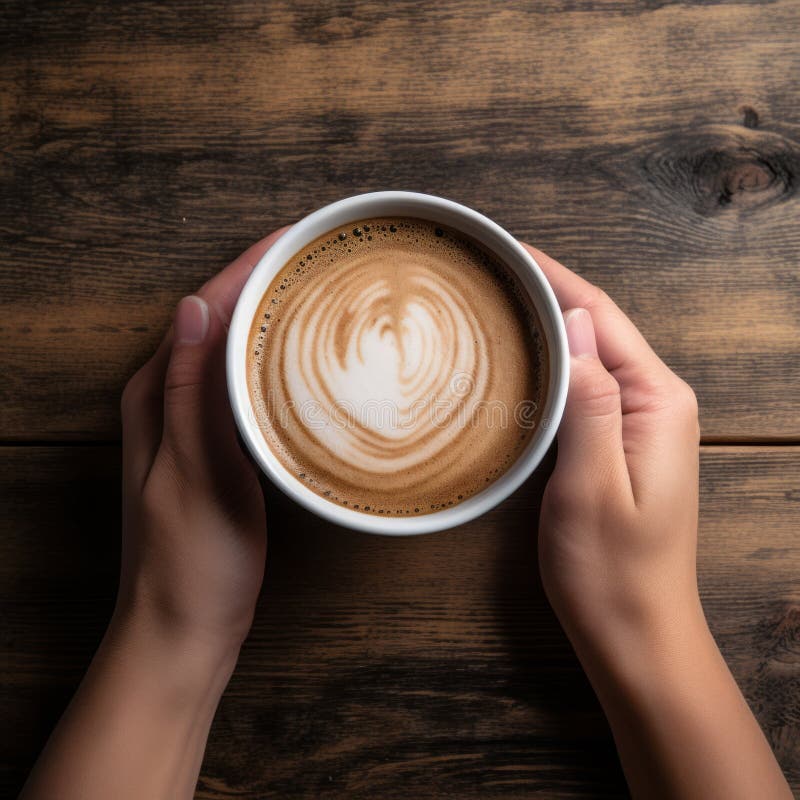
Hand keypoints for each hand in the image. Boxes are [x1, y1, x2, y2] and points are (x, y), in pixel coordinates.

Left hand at [117, 226, 287, 657]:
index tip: (298, 236)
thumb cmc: (187, 559)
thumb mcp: (191, 473)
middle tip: (323, 256)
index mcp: (156, 394)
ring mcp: (196, 422)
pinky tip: (307, 361)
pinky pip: (248, 385)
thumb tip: (190, 306)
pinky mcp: (221, 445)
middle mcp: (171, 398)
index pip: (204, 308)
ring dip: (273, 316)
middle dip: (266, 281)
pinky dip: (276, 361)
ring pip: (236, 350)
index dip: (249, 266)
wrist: (185, 626)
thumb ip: (187, 392)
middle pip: (220, 319)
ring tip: (324, 292)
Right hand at [528, 244, 701, 663]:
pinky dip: (551, 363)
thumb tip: (575, 320)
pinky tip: (519, 358)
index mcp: (658, 402)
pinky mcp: (619, 443)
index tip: (509, 248)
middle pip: (598, 327)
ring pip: (590, 354)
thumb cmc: (611, 570)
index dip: (555, 276)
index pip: (603, 317)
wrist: (636, 634)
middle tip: (491, 268)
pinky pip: (584, 386)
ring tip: (497, 299)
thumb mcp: (592, 484)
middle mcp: (656, 402)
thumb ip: (590, 399)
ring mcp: (639, 423)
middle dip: (549, 291)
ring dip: (548, 323)